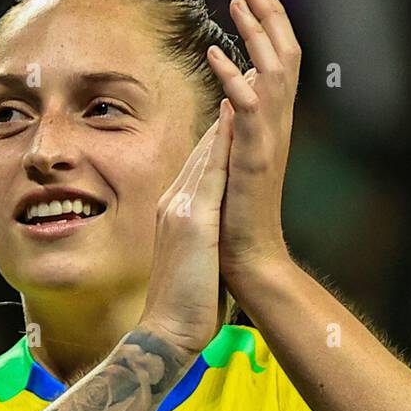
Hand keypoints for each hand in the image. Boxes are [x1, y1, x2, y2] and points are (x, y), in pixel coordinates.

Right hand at [139, 99, 232, 356]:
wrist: (165, 334)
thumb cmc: (182, 311)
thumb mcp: (192, 266)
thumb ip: (199, 242)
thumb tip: (211, 237)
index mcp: (175, 216)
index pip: (199, 168)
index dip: (217, 138)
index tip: (234, 111)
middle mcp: (174, 203)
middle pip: (201, 151)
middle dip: (222, 117)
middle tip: (242, 76)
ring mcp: (180, 208)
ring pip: (205, 152)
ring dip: (226, 116)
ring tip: (245, 79)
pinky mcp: (192, 220)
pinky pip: (211, 172)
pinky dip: (223, 141)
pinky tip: (237, 115)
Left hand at [207, 0, 300, 290]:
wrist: (247, 263)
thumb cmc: (236, 224)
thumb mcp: (233, 168)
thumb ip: (234, 136)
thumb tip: (229, 108)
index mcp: (269, 129)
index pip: (275, 66)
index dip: (267, 29)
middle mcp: (275, 130)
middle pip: (282, 59)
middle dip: (268, 17)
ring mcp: (267, 143)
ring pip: (273, 74)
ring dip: (256, 35)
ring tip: (239, 1)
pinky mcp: (254, 160)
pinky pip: (248, 111)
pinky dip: (234, 80)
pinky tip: (216, 57)